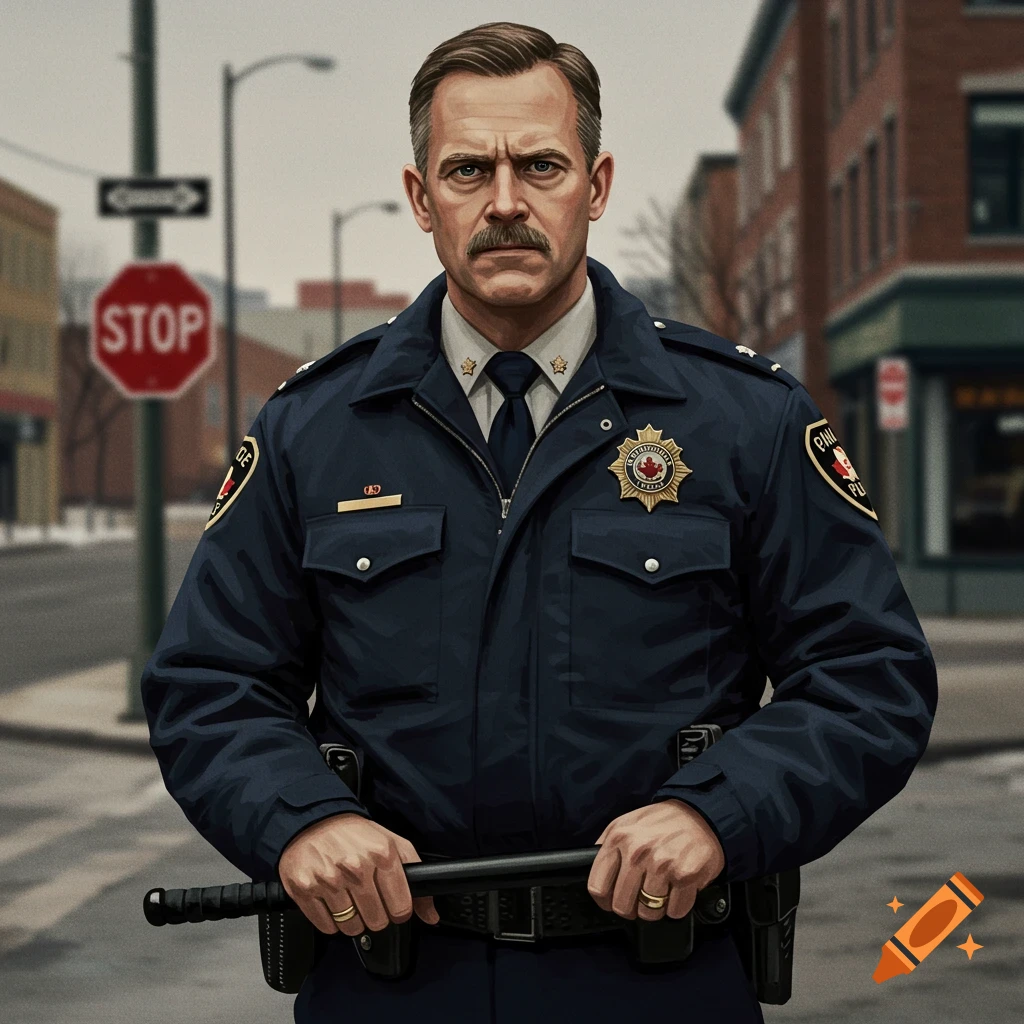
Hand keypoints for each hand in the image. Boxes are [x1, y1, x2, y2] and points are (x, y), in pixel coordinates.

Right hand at [278, 813, 438, 935]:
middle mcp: (355, 867)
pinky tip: (333, 901)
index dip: (400, 911)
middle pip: (377, 921)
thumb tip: (431, 915)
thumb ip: (416, 875)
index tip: (395, 907)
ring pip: (351, 927)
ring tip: (350, 899)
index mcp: (381, 853)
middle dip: (376, 915)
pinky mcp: (305, 890)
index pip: (401, 906)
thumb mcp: (392, 843)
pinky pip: (326, 926)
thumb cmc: (354, 834)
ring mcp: (329, 880)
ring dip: (353, 920)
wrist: (313, 819)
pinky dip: (331, 921)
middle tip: (369, 899)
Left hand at [587, 799, 725, 921]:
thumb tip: (595, 875)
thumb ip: (607, 847)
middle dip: (632, 907)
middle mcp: (638, 851)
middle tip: (641, 898)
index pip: (597, 887)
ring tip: (662, 891)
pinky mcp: (685, 876)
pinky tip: (678, 890)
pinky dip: (677, 907)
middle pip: (622, 905)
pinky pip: (675, 911)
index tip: (612, 901)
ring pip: (649, 912)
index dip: (604, 901)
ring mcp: (662, 864)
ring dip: (656, 908)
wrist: (700, 814)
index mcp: (618, 837)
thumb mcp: (626, 824)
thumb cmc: (662, 822)